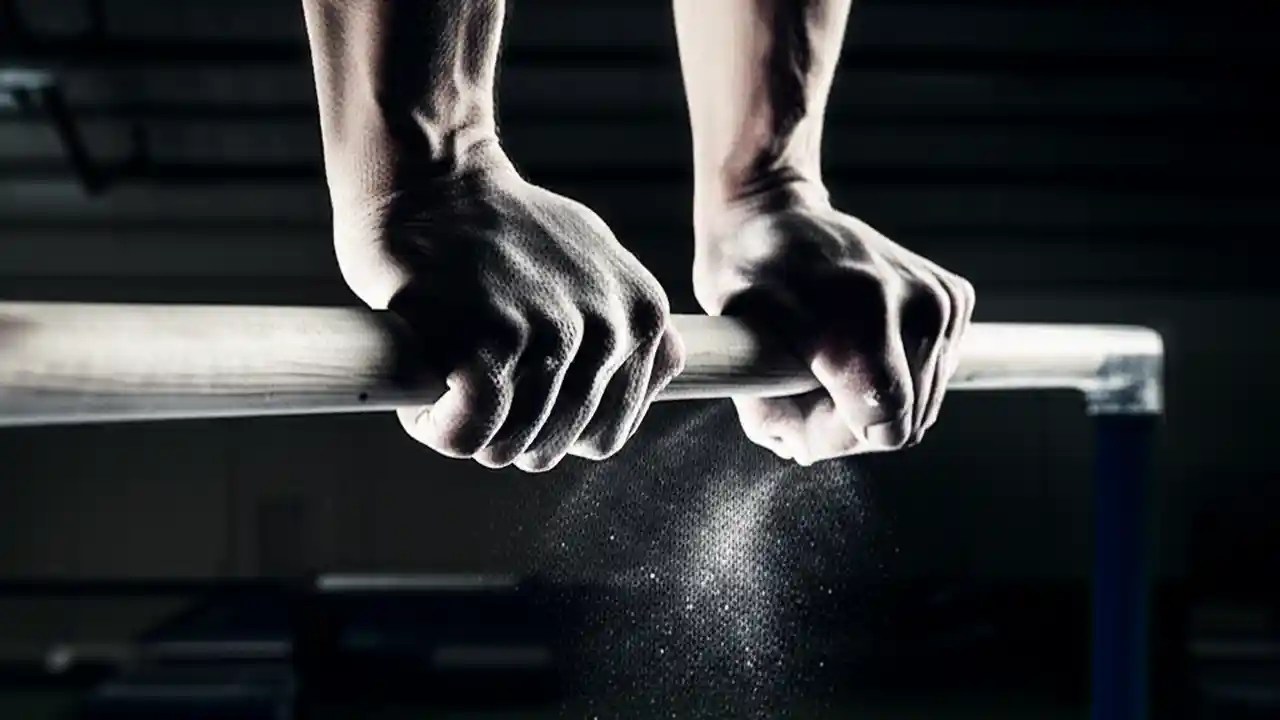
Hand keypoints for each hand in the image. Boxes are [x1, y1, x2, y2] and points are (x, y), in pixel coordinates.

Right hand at [334, 152, 684, 471]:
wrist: (430, 179)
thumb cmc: (499, 230)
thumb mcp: (593, 259)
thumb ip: (630, 319)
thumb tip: (675, 366)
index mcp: (644, 315)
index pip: (607, 432)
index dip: (550, 427)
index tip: (514, 384)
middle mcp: (611, 328)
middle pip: (555, 447)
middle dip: (504, 429)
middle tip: (468, 370)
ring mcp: (553, 335)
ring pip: (508, 448)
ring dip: (463, 425)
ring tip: (446, 364)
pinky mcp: (491, 342)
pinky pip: (467, 436)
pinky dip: (435, 426)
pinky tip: (426, 382)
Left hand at [693, 195, 974, 464]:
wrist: (775, 213)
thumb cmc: (746, 281)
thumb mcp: (735, 350)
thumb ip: (767, 415)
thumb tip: (803, 450)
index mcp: (857, 322)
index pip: (884, 428)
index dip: (838, 438)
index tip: (800, 413)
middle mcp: (912, 306)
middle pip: (907, 422)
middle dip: (852, 424)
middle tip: (806, 392)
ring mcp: (940, 298)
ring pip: (924, 404)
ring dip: (876, 402)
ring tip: (830, 369)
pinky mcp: (954, 297)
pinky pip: (934, 375)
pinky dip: (899, 374)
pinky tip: (861, 346)